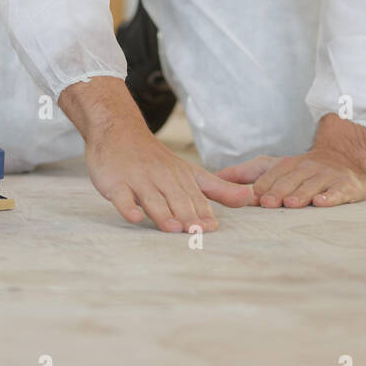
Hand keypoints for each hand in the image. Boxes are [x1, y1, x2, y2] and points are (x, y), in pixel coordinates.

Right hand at [85, 120, 254, 232]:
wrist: (119, 131)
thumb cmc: (156, 160)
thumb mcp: (189, 172)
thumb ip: (218, 188)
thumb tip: (249, 197)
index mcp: (181, 177)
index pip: (195, 197)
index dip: (203, 213)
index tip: (213, 229)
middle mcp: (162, 177)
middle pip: (176, 199)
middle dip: (186, 216)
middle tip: (196, 234)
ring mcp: (138, 179)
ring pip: (152, 199)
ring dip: (162, 213)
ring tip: (173, 229)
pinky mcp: (116, 183)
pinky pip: (122, 196)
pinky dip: (128, 207)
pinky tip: (134, 217)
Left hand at [215, 139, 365, 208]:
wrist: (344, 158)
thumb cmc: (300, 169)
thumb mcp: (273, 166)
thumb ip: (244, 174)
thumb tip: (213, 179)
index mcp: (287, 165)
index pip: (272, 175)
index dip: (263, 186)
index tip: (253, 197)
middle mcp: (306, 168)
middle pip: (291, 181)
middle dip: (279, 191)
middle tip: (269, 203)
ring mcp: (327, 177)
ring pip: (312, 186)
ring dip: (301, 194)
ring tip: (291, 204)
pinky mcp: (346, 186)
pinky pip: (337, 192)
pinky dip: (329, 197)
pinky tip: (321, 203)